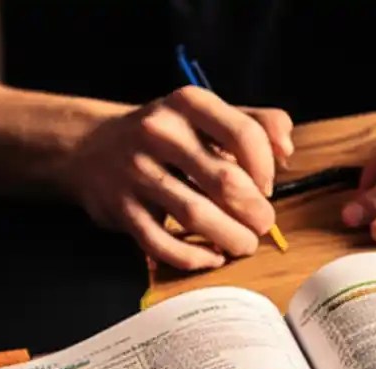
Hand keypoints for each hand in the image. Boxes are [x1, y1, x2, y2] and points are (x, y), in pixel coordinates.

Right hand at [63, 86, 293, 269]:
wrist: (88, 147)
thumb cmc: (166, 136)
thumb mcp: (205, 116)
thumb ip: (255, 123)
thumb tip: (287, 149)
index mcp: (188, 104)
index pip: (244, 134)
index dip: (266, 167)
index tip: (267, 186)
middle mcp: (159, 132)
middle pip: (224, 181)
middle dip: (254, 211)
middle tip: (263, 223)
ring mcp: (136, 171)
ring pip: (195, 215)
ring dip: (230, 237)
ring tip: (245, 244)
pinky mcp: (120, 208)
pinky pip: (161, 242)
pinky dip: (193, 257)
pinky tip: (212, 257)